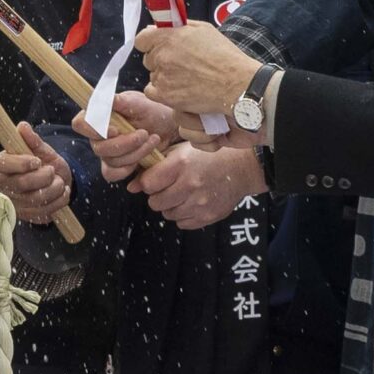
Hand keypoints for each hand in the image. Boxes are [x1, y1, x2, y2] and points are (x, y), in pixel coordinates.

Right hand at [0, 122, 73, 225]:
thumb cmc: (46, 164)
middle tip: (53, 171)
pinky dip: (58, 201)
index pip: (3, 164)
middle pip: (20, 184)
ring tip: (60, 182)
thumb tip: (22, 126)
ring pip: (35, 199)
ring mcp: (14, 202)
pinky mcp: (26, 216)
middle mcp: (5, 185)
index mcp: (4, 165)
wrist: (58, 182)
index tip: (37, 161)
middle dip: (43, 177)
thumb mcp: (43, 150)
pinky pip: (43, 212)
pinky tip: (61, 193)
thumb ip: (33, 140)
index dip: (21, 163)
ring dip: (54, 189)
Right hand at [76, 91, 174, 182]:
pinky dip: (129, 168)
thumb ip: (124, 101)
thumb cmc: (151, 112)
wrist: (166, 129)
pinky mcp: (114, 166)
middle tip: (144, 133)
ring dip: (135, 152)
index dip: (93, 130)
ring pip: (110, 160)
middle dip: (125, 143)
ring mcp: (105, 152)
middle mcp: (97, 135)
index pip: (80, 124)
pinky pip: (112, 174)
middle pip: (98, 147)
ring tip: (152, 139)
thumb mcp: (142, 103)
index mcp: (97, 115)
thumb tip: (107, 100)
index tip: (116, 130)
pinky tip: (145, 157)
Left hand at [133, 22, 259, 123]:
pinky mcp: (164, 95)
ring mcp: (161, 76)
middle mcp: (162, 55)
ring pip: (153, 75)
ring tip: (187, 78)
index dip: (150, 43)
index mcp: (169, 36)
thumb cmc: (224, 55)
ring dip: (164, 76)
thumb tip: (159, 27)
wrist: (236, 83)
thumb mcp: (203, 29)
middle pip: (148, 58)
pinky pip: (152, 91)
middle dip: (161, 60)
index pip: (142, 40)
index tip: (158, 46)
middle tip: (181, 64)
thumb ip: (177, 26)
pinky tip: (179, 89)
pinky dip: (162, 92)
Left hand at [135, 144, 265, 229]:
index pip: (148, 184)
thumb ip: (156, 166)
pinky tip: (191, 202)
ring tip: (182, 194)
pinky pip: (182, 223)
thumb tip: (131, 186)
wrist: (241, 168)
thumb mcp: (182, 151)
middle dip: (157, 196)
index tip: (150, 182)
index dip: (146, 184)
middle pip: (155, 203)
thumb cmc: (209, 157)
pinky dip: (183, 215)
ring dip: (170, 206)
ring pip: (167, 214)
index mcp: (181, 165)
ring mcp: (199, 203)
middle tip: (168, 188)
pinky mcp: (207, 216)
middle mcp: (189, 185)